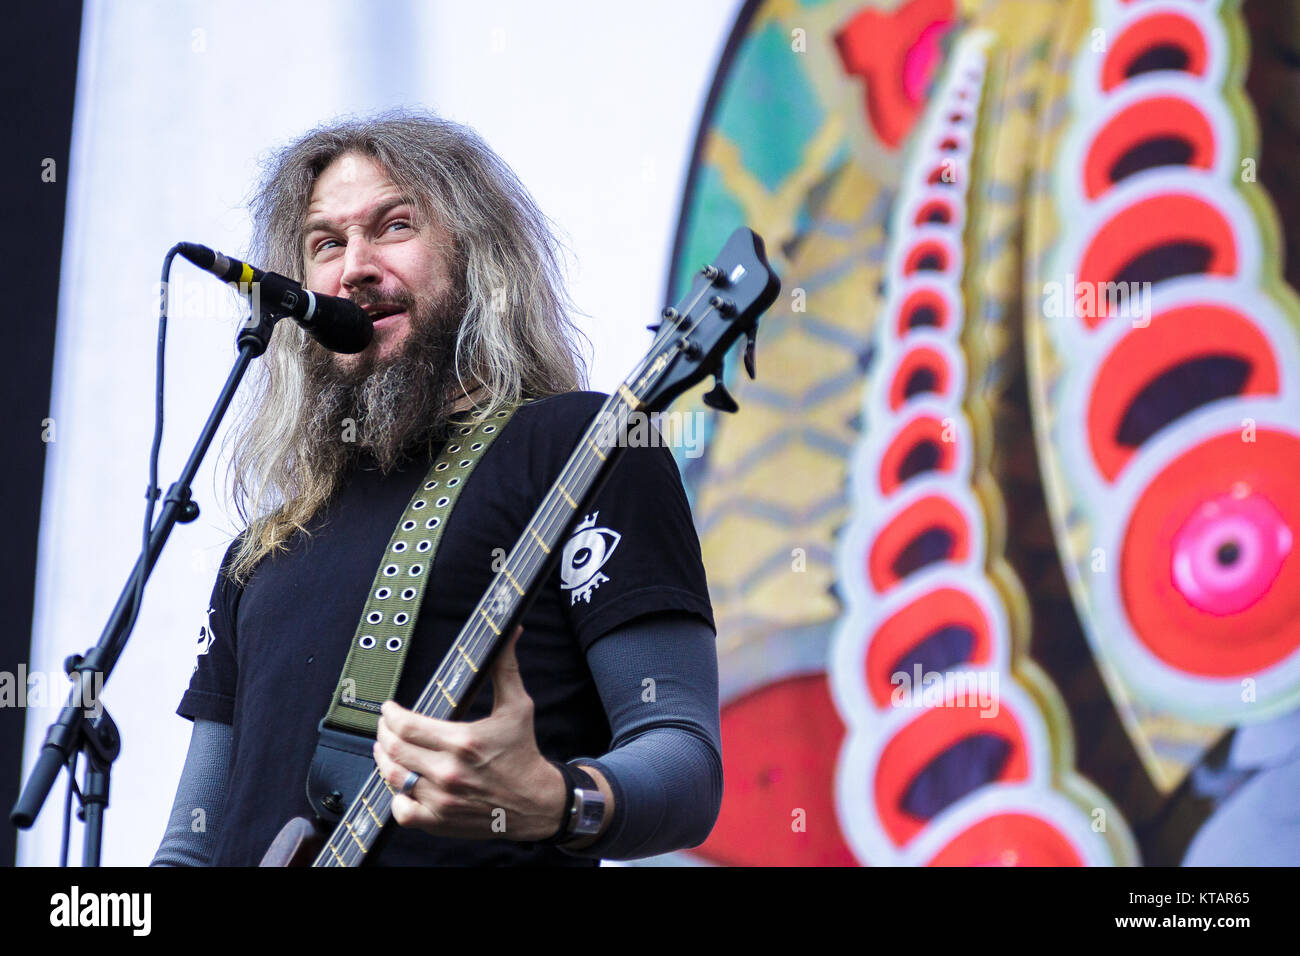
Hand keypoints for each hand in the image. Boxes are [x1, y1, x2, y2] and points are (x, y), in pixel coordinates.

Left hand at [373, 626, 566, 841]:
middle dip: (383, 733)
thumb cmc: (524, 753)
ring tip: (386, 748)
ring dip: (383, 760)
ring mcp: (441, 800)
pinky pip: (401, 812)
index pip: (407, 725)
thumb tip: (511, 632)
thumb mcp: (518, 706)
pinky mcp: (439, 821)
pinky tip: (400, 784)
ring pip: (393, 777)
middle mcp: (449, 772)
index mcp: (463, 741)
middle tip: (386, 725)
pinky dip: (395, 797)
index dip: (391, 714)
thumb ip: (505, 668)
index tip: (390, 708)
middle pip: (394, 749)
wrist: (536, 802)